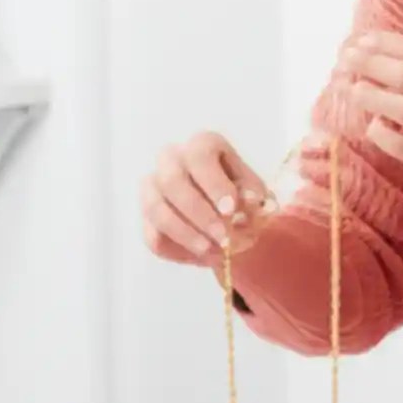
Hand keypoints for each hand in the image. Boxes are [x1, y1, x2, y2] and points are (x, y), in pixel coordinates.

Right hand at [141, 132, 276, 264]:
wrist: (228, 217)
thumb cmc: (242, 196)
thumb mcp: (255, 193)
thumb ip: (254, 196)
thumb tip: (255, 202)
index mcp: (201, 145)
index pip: (199, 157)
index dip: (213, 184)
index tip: (230, 210)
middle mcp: (171, 160)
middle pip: (172, 181)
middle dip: (199, 213)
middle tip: (224, 238)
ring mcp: (153, 188)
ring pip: (157, 209)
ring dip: (186, 234)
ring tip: (213, 252)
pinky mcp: (147, 218)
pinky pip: (153, 236)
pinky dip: (177, 250)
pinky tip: (202, 257)